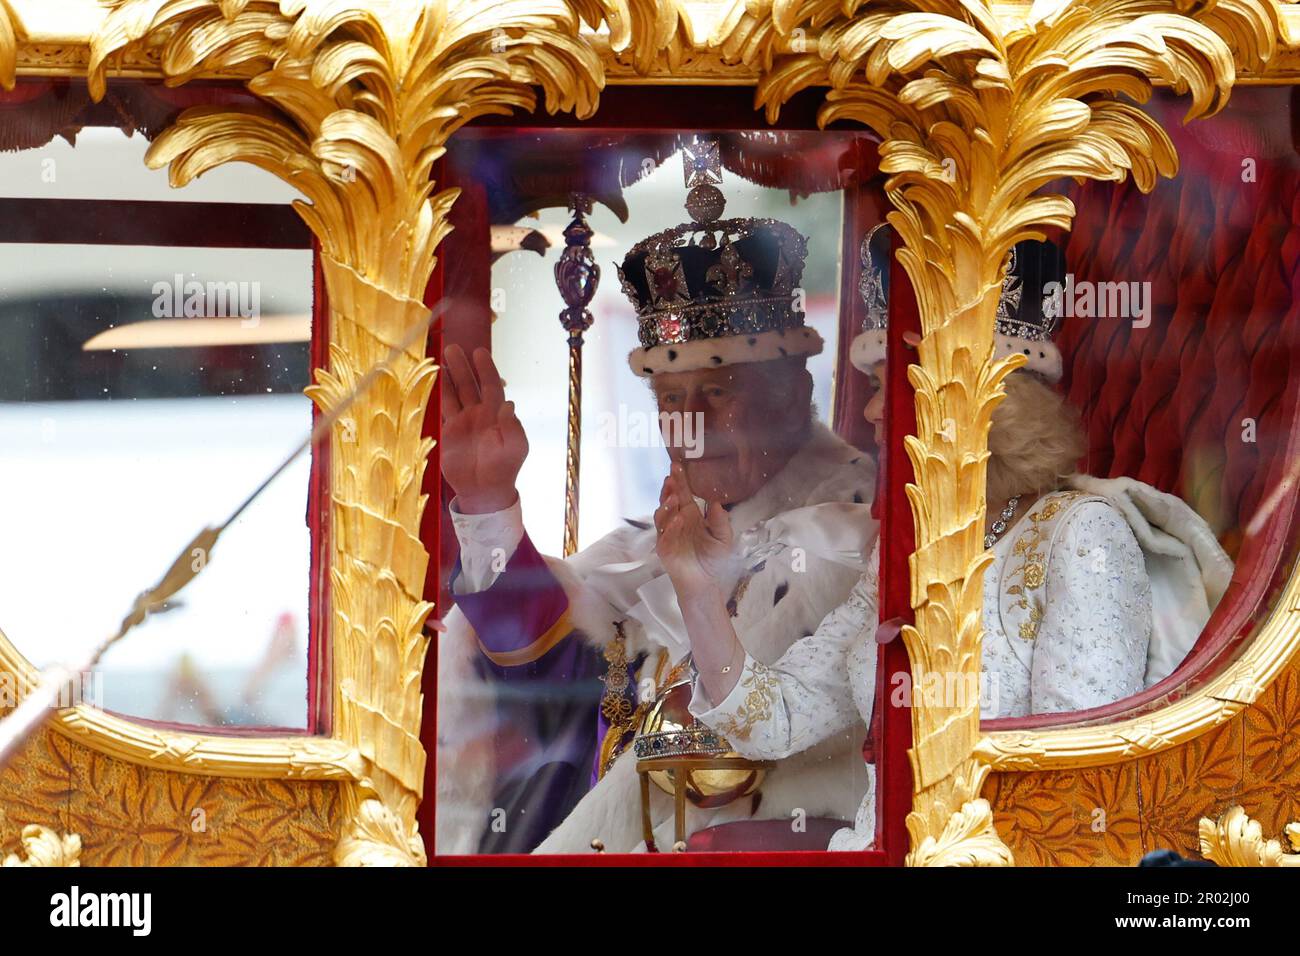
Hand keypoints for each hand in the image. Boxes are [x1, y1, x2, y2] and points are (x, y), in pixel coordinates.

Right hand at [440, 345, 526, 513]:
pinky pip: (445, 406)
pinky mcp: (451, 430)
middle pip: (471, 384)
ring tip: (442, 356)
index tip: (479, 352)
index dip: (486, 369)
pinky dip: (441, 392)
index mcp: (498, 415)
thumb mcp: (515, 448)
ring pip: (457, 392)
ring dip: (450, 375)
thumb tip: (509, 403)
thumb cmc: (504, 469)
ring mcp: (465, 421)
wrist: (485, 490)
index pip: (492, 386)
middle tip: (453, 347)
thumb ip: (513, 427)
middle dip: (463, 366)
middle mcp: (481, 413)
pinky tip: (435, 379)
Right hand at [654, 462, 734, 600]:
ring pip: (662, 515)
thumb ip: (721, 521)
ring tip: (675, 496)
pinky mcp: (664, 549)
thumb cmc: (713, 559)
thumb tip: (716, 502)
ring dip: (667, 504)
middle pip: (670, 500)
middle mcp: (677, 521)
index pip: (683, 493)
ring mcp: (668, 534)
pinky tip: (679, 518)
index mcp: (690, 515)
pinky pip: (664, 535)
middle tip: (672, 476)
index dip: (680, 480)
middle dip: (670, 487)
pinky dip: (671, 526)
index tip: (678, 465)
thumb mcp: (724, 538)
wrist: (705, 583)